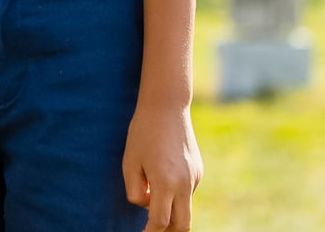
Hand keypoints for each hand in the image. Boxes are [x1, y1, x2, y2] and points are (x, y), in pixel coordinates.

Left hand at [122, 102, 199, 229]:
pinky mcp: (199, 171)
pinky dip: (174, 193)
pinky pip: (186, 191)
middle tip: (150, 228)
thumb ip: (136, 191)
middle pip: (182, 225)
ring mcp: (196, 178)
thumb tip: (147, 208)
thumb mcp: (129, 162)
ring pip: (185, 207)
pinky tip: (160, 171)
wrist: (167, 108)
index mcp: (166, 183)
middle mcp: (185, 184)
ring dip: (169, 208)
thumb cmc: (142, 134)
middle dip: (167, 231)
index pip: (160, 221)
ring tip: (149, 185)